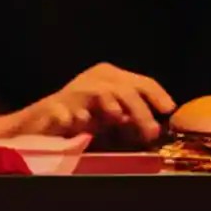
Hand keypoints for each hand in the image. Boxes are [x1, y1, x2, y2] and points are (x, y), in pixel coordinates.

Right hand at [14, 63, 175, 142]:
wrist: (41, 125)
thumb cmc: (83, 120)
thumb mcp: (114, 118)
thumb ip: (133, 120)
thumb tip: (155, 129)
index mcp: (111, 78)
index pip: (141, 82)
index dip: (157, 95)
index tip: (168, 110)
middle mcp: (94, 79)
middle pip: (124, 88)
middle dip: (140, 111)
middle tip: (150, 133)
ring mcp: (73, 92)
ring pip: (100, 93)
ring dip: (113, 108)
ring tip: (120, 120)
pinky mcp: (52, 107)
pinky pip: (67, 110)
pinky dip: (76, 117)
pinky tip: (83, 123)